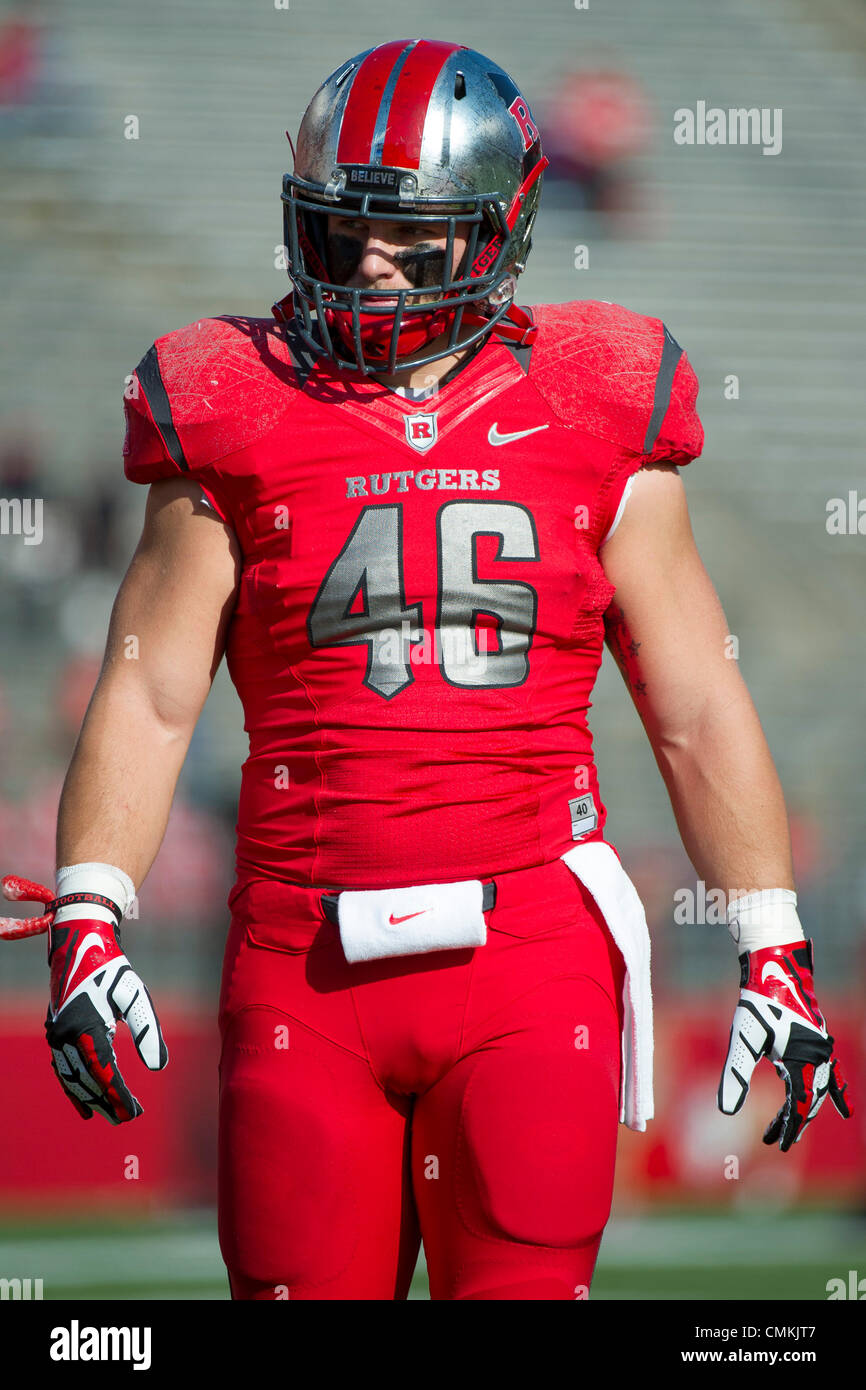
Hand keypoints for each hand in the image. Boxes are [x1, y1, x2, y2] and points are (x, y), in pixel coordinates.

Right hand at [45, 915, 167, 1123]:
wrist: (81, 946)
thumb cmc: (114, 970)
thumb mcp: (135, 996)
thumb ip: (147, 1031)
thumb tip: (159, 1066)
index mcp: (87, 1028)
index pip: (104, 1072)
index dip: (118, 1095)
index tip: (132, 1113)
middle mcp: (66, 1036)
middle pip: (87, 1080)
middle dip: (106, 1101)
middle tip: (126, 1118)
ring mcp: (57, 1036)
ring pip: (72, 1078)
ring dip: (90, 1098)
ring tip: (108, 1115)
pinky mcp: (56, 1034)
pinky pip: (63, 1069)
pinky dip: (73, 1088)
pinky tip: (85, 1102)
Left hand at [718, 939, 852, 1150]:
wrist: (775, 970)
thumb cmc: (757, 1004)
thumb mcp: (743, 1040)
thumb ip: (735, 1075)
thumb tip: (726, 1110)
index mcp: (802, 1060)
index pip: (798, 1104)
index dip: (789, 1127)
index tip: (778, 1145)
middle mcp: (818, 1057)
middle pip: (810, 1100)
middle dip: (795, 1122)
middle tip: (779, 1140)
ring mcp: (821, 1049)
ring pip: (819, 1089)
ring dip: (807, 1109)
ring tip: (794, 1128)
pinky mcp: (817, 1042)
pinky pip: (832, 1074)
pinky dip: (837, 1093)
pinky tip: (845, 1110)